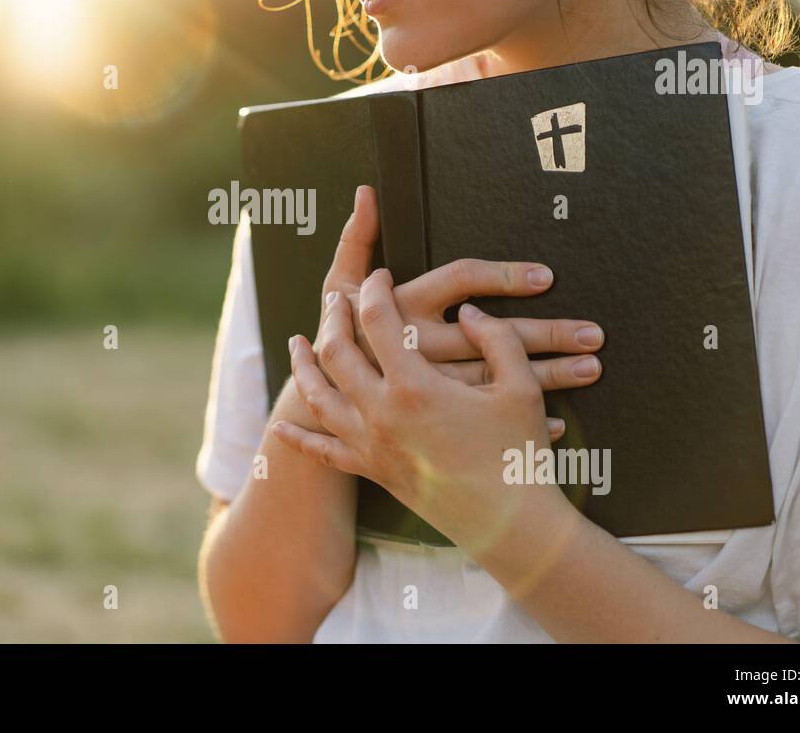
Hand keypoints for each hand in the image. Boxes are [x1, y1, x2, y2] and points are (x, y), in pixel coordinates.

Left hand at [276, 268, 574, 560]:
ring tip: (296, 342)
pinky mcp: (372, 472)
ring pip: (318, 398)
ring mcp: (371, 445)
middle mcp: (381, 413)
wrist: (510, 525)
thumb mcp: (520, 386)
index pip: (378, 320)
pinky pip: (323, 453)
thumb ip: (495, 338)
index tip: (379, 274)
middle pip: (336, 353)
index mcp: (414, 386)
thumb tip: (469, 311)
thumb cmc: (519, 454)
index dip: (375, 289)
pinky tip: (279, 428)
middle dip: (333, 319)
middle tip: (336, 298)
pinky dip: (298, 438)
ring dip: (303, 367)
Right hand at [315, 186, 604, 441]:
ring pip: (497, 380)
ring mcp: (429, 390)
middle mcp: (418, 349)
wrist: (315, 409)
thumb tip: (367, 192)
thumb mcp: (336, 286)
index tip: (548, 278)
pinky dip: (520, 421)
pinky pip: (485, 423)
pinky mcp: (435, 421)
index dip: (504, 276)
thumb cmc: (333, 337)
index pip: (461, 282)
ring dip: (547, 375)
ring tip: (591, 367)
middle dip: (546, 335)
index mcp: (402, 310)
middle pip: (493, 338)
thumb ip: (356, 240)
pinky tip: (558, 419)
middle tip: (593, 334)